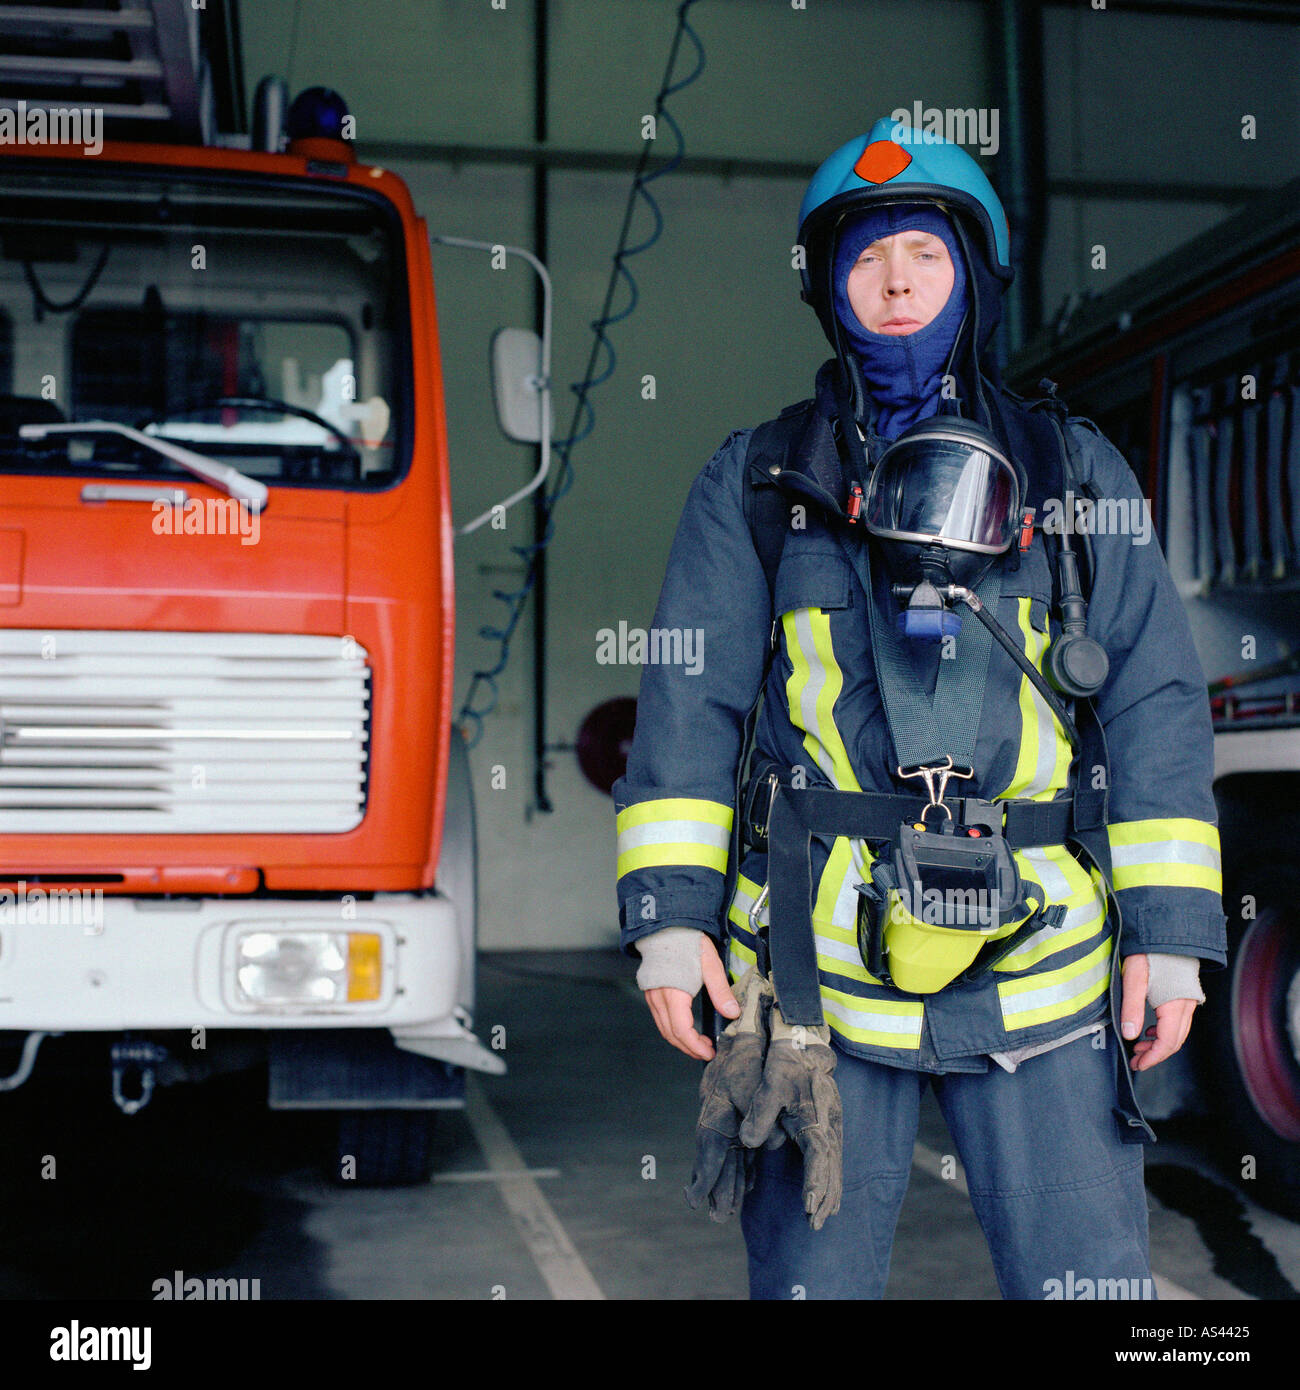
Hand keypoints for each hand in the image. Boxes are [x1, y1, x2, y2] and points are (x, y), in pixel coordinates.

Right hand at [644, 935, 739, 1059]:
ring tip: (698, 1044)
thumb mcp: (709, 963)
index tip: (709, 1052)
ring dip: (680, 1041)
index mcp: (674, 993)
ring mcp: (652, 996)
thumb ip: (721, 990)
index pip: (682, 1030)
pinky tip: (686, 1028)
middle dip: (689, 1048)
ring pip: (664, 1029)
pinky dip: (672, 1029)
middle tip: (707, 1053)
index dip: (695, 1046)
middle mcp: (659, 997)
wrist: (666, 925)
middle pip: (671, 1034)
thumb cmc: (687, 941)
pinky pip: (660, 1019)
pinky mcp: (651, 992)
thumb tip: (732, 1012)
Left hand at [1120, 952, 1197, 1071]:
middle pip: (1175, 1041)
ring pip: (1178, 1032)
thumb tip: (1130, 1035)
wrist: (1168, 930)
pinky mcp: (1185, 993)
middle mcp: (1187, 1005)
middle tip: (1136, 1060)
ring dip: (1160, 1043)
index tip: (1138, 1064)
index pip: (1167, 1042)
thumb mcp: (1135, 978)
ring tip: (1140, 1046)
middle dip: (1156, 1054)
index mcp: (1175, 1005)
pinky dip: (1165, 1030)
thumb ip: (1132, 1007)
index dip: (1153, 1057)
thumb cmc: (1150, 950)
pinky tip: (1150, 1029)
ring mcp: (1188, 1000)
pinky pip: (1178, 1020)